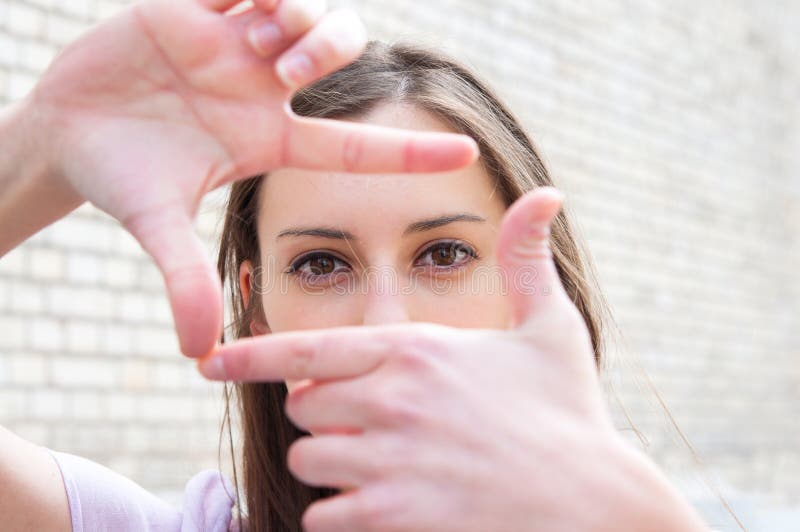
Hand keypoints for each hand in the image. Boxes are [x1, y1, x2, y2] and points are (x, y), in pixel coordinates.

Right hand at [26, 0, 477, 357]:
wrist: (62, 135)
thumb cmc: (116, 179)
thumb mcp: (155, 225)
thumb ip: (184, 281)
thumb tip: (199, 353)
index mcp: (270, 139)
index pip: (355, 146)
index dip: (411, 152)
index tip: (466, 155)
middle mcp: (262, 88)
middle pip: (340, 48)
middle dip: (332, 48)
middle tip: (293, 71)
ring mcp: (232, 44)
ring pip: (301, 6)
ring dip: (301, 17)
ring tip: (262, 43)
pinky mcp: (193, 7)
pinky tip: (238, 6)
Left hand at [198, 187, 707, 531]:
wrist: (594, 501)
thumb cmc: (569, 412)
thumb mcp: (552, 327)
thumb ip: (529, 259)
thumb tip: (546, 193)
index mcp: (415, 349)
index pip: (307, 347)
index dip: (251, 356)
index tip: (209, 362)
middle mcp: (392, 399)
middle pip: (303, 405)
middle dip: (322, 414)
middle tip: (365, 422)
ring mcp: (388, 460)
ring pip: (310, 458)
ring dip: (331, 463)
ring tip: (380, 463)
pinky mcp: (393, 515)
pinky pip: (323, 514)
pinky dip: (341, 512)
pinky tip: (383, 505)